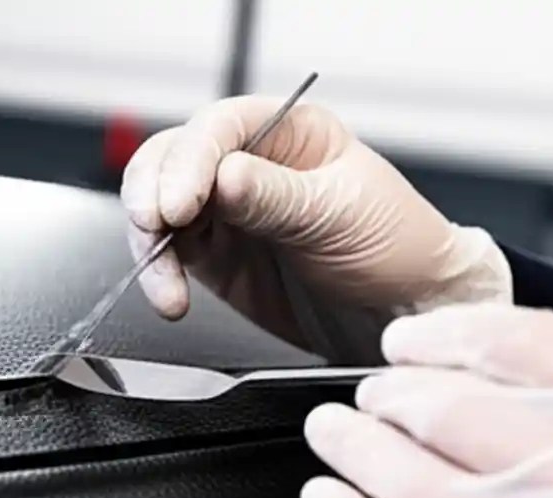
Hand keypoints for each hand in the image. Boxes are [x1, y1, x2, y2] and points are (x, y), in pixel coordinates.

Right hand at [120, 96, 509, 352]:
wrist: (404, 313)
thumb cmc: (396, 246)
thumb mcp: (340, 213)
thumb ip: (274, 196)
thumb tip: (222, 176)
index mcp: (287, 132)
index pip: (218, 130)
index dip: (189, 162)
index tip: (178, 202)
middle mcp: (247, 164)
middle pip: (171, 160)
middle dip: (152, 193)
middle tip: (156, 225)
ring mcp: (225, 211)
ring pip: (157, 208)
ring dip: (148, 244)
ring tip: (166, 282)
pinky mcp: (213, 256)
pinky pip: (166, 255)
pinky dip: (157, 275)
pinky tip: (171, 297)